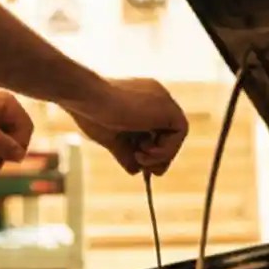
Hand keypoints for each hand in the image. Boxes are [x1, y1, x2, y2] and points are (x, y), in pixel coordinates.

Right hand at [62, 77, 187, 175]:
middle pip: (169, 132)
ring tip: (140, 157)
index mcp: (141, 100)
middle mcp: (156, 97)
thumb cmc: (92, 114)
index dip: (151, 149)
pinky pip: (180, 131)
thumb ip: (126, 153)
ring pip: (176, 133)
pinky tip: (146, 151)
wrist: (87, 97)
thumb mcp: (111, 139)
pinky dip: (166, 149)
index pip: (156, 129)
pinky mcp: (167, 106)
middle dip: (158, 155)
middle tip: (142, 164)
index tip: (138, 160)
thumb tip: (136, 171)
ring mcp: (162, 99)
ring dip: (161, 155)